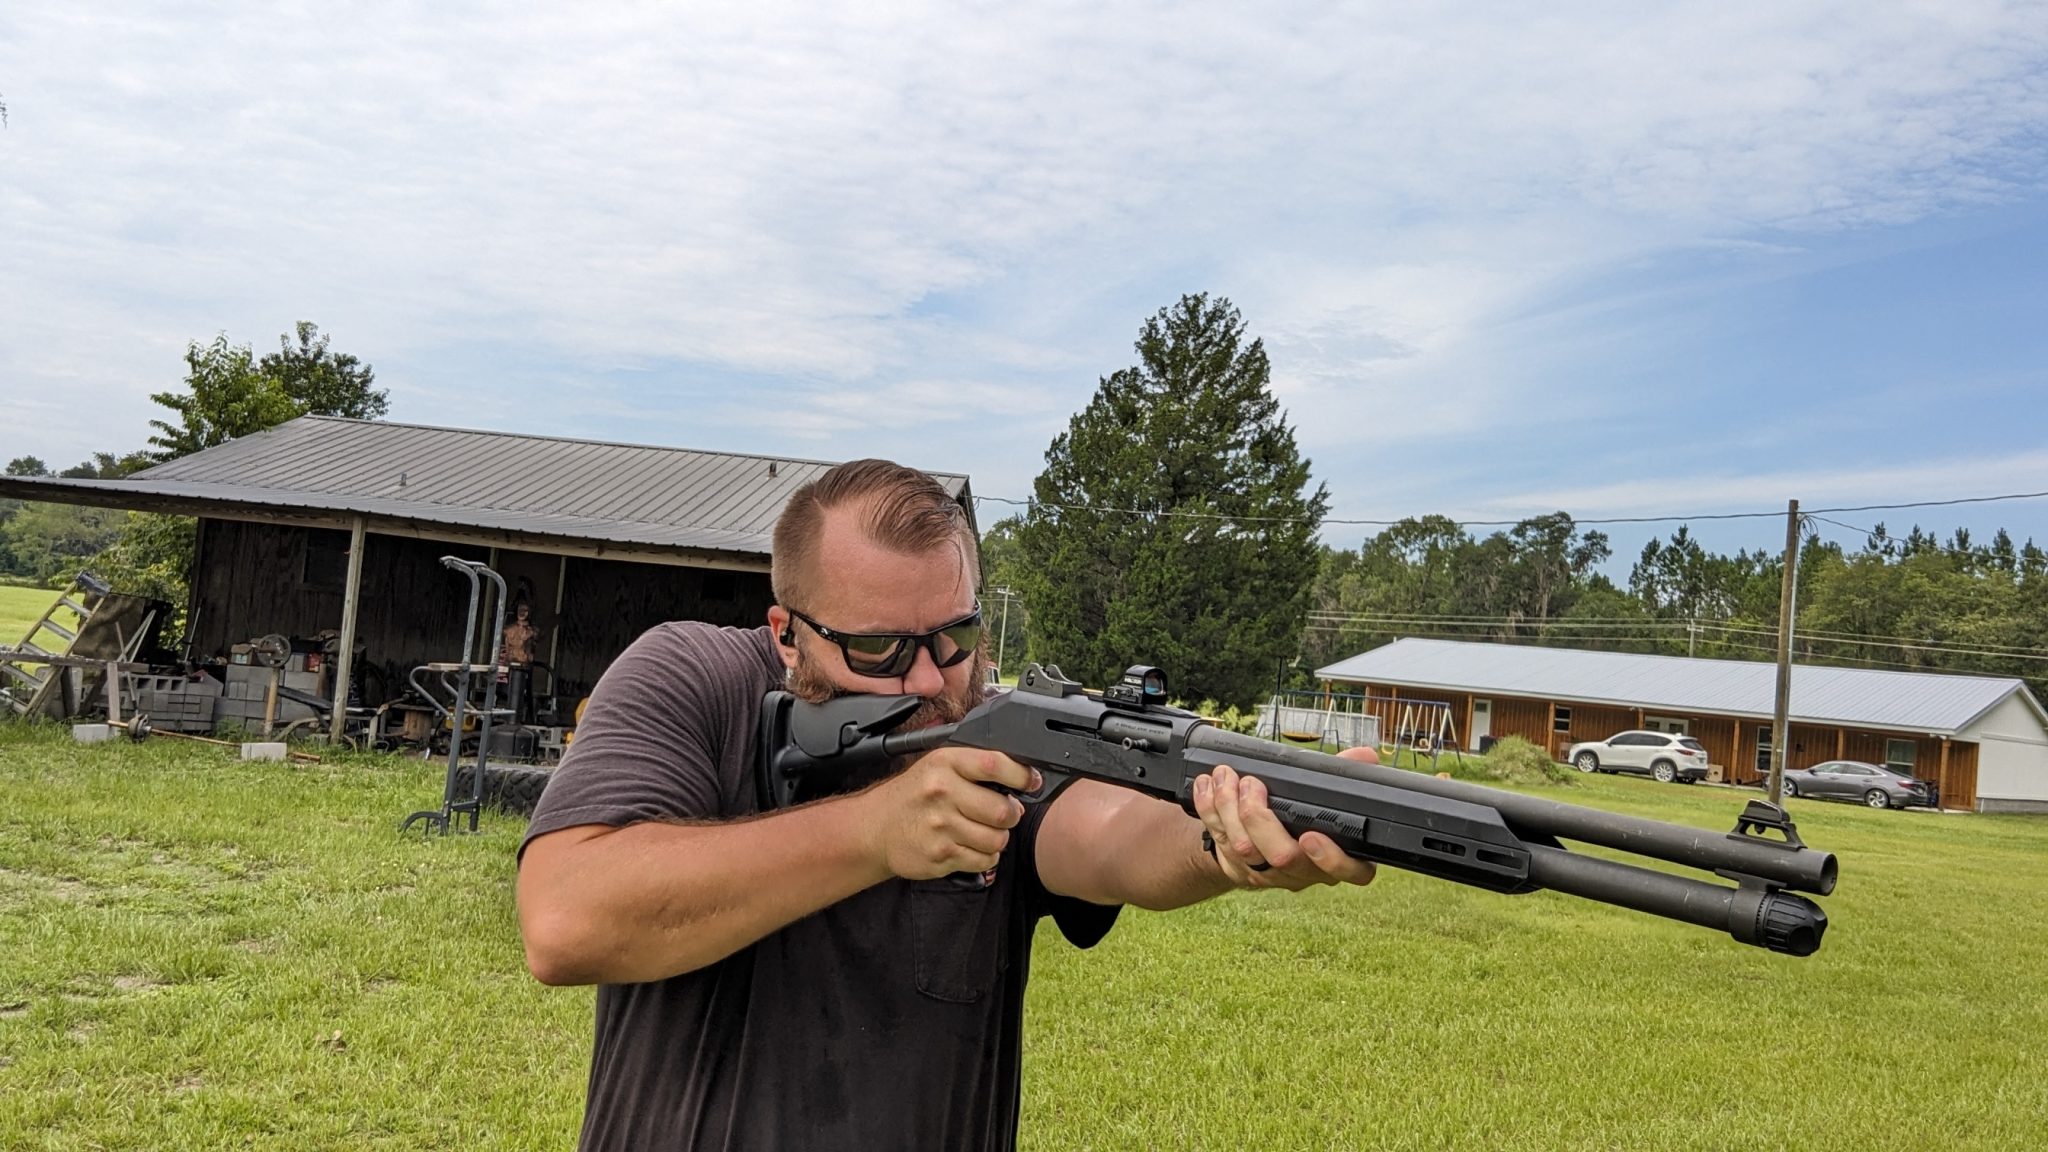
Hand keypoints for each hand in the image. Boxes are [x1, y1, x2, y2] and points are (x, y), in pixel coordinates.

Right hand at [860, 748, 1040, 880]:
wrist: (875, 828)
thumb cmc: (914, 796)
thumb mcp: (938, 766)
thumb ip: (975, 767)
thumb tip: (1022, 779)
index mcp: (945, 763)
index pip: (994, 764)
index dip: (1021, 775)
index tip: (1031, 781)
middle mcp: (942, 792)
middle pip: (1002, 810)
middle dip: (1010, 815)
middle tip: (1001, 813)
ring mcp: (940, 826)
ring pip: (997, 839)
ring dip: (997, 838)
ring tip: (981, 831)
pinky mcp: (940, 855)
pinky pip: (984, 860)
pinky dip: (984, 856)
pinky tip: (970, 846)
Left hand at [1192, 757, 1377, 890]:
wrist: (1263, 843)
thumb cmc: (1303, 817)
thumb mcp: (1327, 798)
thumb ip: (1343, 778)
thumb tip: (1365, 756)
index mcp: (1338, 856)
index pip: (1351, 872)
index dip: (1331, 859)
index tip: (1311, 836)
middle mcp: (1304, 871)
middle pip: (1284, 858)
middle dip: (1262, 818)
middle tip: (1252, 785)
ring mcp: (1268, 872)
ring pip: (1246, 849)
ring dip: (1229, 807)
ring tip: (1226, 776)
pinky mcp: (1237, 865)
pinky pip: (1220, 838)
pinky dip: (1209, 808)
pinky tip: (1206, 785)